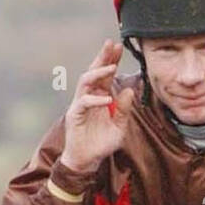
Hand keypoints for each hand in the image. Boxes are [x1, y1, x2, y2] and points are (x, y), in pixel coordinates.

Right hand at [59, 39, 135, 174]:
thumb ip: (124, 110)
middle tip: (111, 44)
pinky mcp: (74, 115)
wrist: (87, 160)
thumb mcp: (119, 128)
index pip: (106, 75)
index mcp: (100, 97)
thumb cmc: (101, 143)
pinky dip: (95, 100)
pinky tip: (108, 100)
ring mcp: (80, 104)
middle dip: (102, 57)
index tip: (119, 46)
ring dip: (98, 73)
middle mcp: (89, 97)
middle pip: (94, 71)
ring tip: (111, 68)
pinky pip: (83, 103)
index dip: (112, 60)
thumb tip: (130, 91)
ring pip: (85, 82)